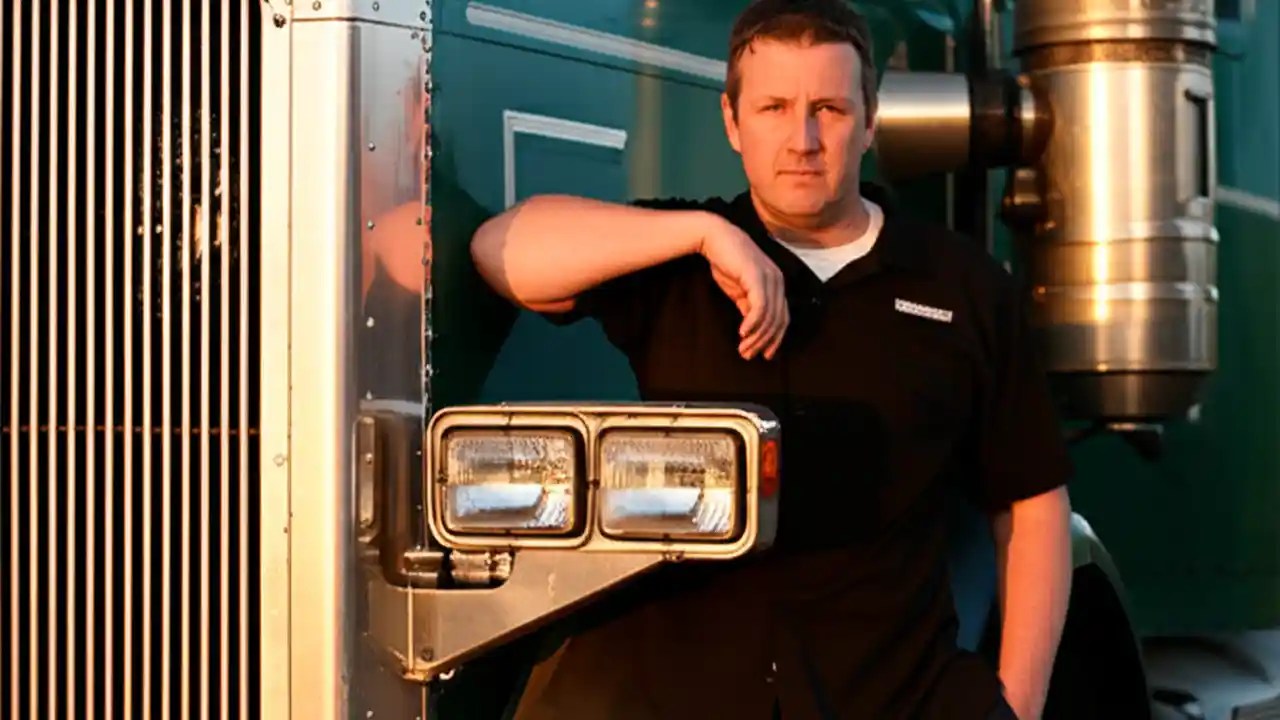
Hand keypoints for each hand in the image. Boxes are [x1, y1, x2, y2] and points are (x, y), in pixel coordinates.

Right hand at [698, 217, 788, 359]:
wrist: (715, 238)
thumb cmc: (727, 262)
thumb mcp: (740, 290)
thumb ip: (749, 307)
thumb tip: (753, 329)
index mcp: (776, 285)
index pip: (783, 318)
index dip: (775, 339)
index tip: (765, 355)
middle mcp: (778, 281)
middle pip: (778, 321)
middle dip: (763, 342)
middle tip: (748, 355)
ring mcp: (770, 278)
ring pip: (769, 316)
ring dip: (756, 337)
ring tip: (743, 349)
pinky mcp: (757, 276)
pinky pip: (760, 306)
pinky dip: (753, 323)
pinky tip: (742, 332)